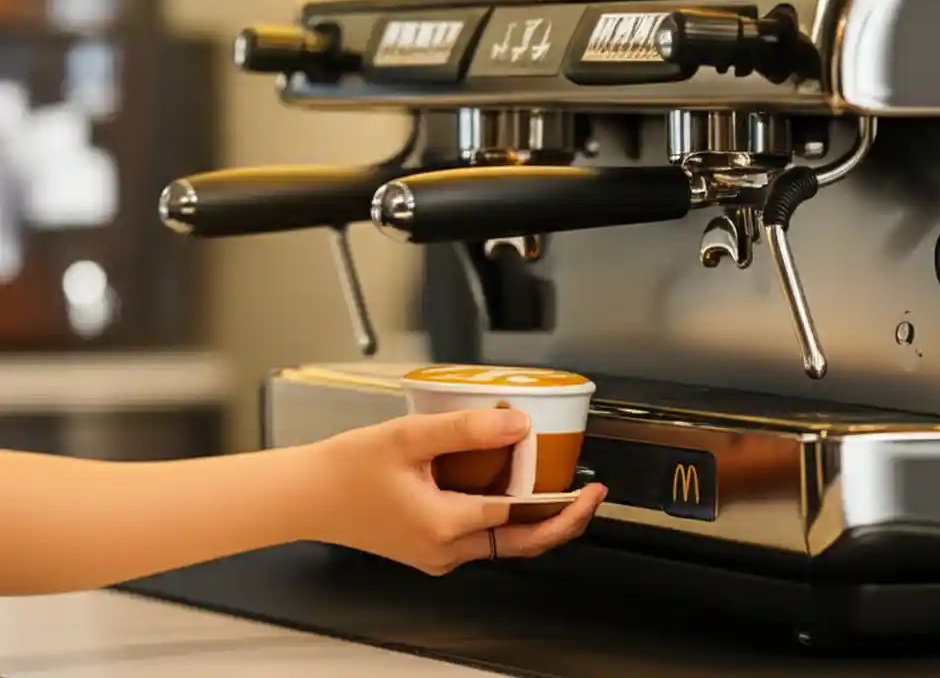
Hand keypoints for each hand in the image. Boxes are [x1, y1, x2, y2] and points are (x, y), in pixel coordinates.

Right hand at [309, 409, 606, 575]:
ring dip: (531, 520)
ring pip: (501, 544)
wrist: (306, 496)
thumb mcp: (410, 436)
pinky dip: (501, 518)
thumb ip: (466, 429)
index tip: (588, 487)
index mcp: (446, 527)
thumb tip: (520, 425)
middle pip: (521, 544)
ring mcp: (437, 557)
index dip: (561, 504)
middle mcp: (446, 552)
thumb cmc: (348, 467)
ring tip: (557, 487)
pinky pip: (478, 539)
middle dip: (562, 523)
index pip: (520, 519)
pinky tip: (509, 488)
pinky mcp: (429, 552)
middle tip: (590, 498)